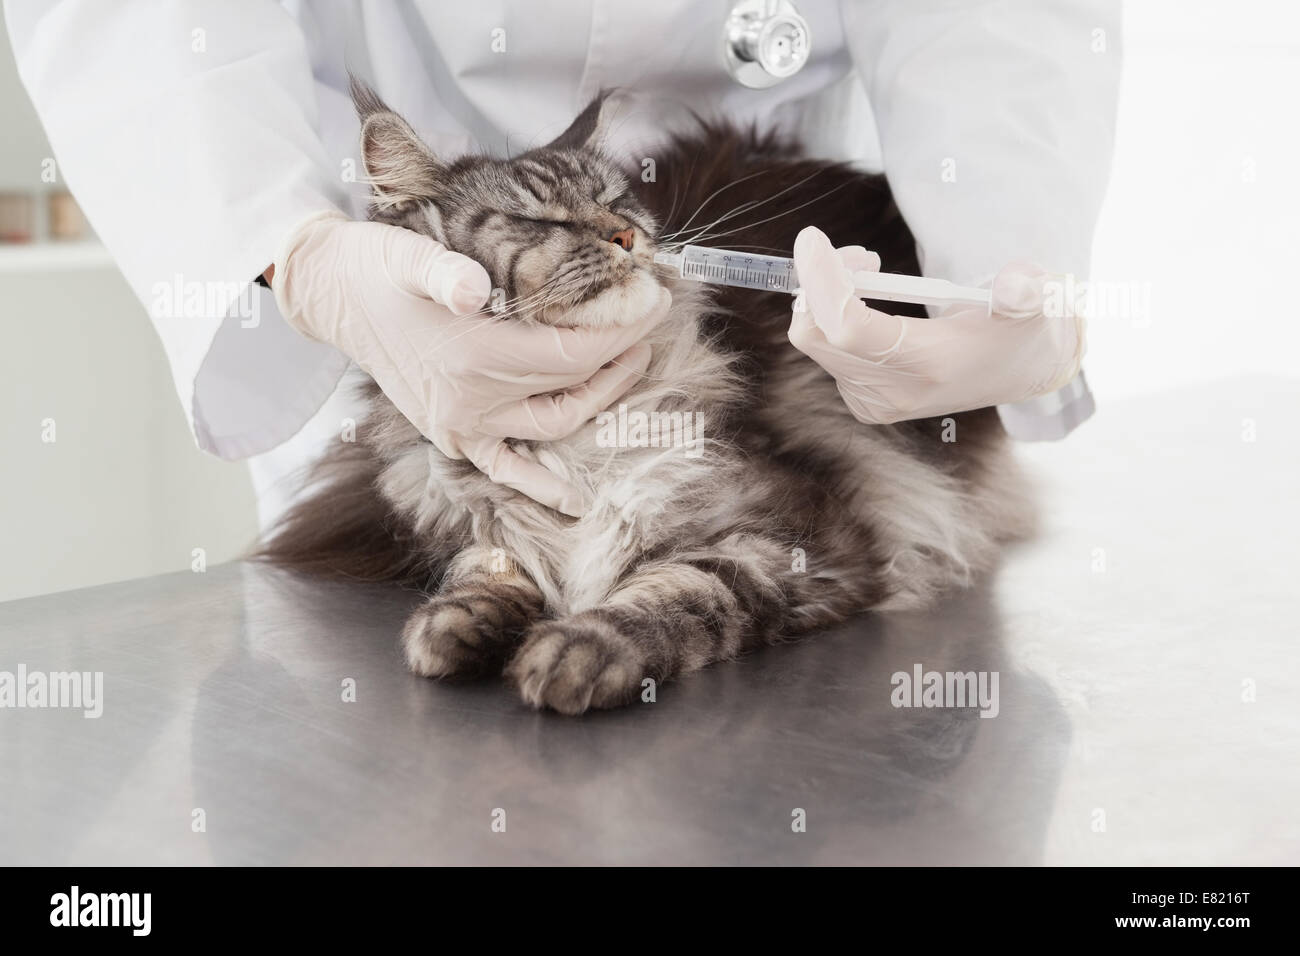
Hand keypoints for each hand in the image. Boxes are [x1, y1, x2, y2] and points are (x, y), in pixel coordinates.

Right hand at [272, 211, 664, 515]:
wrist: (332, 295)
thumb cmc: (377, 267)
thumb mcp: (407, 255)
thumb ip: (442, 272)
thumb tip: (472, 289)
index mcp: (471, 353)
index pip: (571, 349)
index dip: (620, 329)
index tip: (655, 302)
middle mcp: (472, 398)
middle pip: (571, 380)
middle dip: (620, 350)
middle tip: (650, 317)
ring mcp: (463, 423)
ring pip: (554, 421)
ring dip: (600, 397)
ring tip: (631, 363)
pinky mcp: (453, 434)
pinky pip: (505, 467)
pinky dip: (539, 484)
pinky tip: (574, 499)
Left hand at [787, 226, 1084, 423]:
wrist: (1019, 372)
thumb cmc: (1021, 327)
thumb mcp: (1038, 301)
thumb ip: (1028, 290)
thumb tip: (1014, 284)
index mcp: (928, 366)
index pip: (848, 330)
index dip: (821, 281)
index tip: (812, 238)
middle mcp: (892, 392)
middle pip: (816, 334)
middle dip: (821, 280)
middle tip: (862, 255)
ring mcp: (872, 401)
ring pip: (814, 340)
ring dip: (826, 295)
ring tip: (871, 272)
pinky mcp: (861, 399)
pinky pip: (823, 349)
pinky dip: (830, 316)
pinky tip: (868, 302)